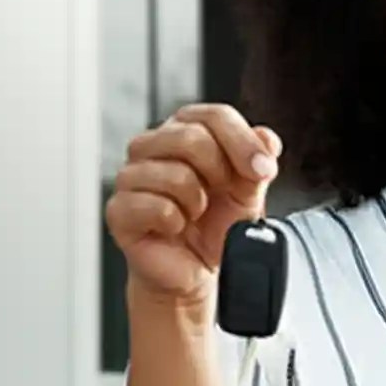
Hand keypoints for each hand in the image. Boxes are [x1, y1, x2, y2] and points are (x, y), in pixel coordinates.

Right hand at [105, 103, 281, 308]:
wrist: (195, 269)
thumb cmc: (214, 226)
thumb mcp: (247, 193)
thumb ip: (257, 164)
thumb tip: (267, 139)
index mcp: (185, 131)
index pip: (213, 116)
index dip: (243, 141)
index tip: (263, 170)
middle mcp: (153, 147)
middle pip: (190, 137)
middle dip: (219, 172)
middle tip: (220, 195)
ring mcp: (131, 177)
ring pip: (173, 173)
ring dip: (196, 201)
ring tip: (194, 214)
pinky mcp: (119, 210)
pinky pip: (154, 206)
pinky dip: (175, 221)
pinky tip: (176, 227)